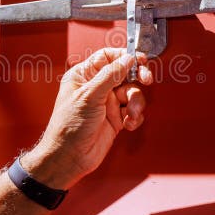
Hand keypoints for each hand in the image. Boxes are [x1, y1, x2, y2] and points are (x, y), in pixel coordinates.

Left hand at [24, 48, 152, 188]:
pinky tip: (128, 124)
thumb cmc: (68, 127)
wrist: (69, 158)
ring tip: (131, 113)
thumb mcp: (89, 96)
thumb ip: (110, 75)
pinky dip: (135, 117)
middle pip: (125, 73)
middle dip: (137, 76)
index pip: (108, 57)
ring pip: (132, 93)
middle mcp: (96, 87)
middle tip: (146, 79)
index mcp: (84, 76)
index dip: (124, 56)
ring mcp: (107, 103)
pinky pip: (133, 111)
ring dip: (136, 102)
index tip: (140, 60)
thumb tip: (126, 59)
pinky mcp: (116, 118)